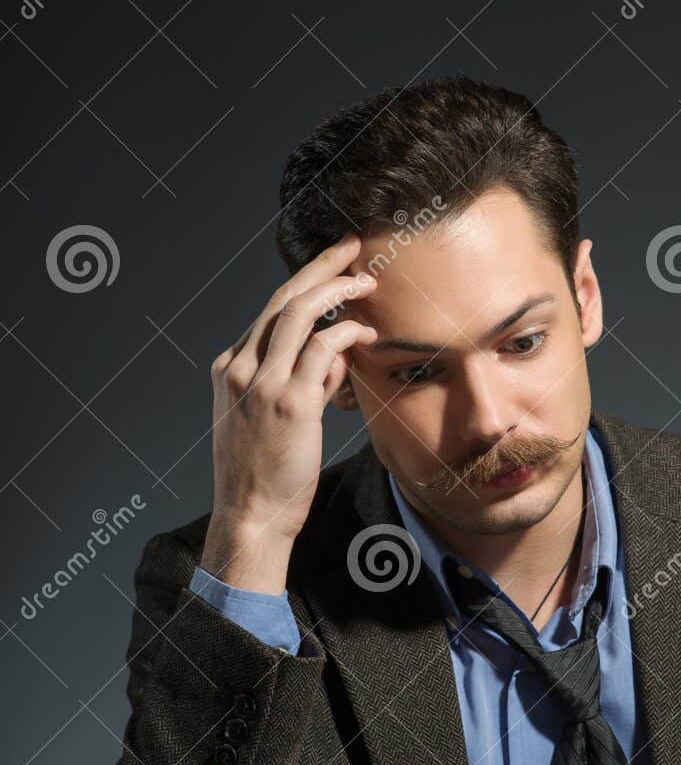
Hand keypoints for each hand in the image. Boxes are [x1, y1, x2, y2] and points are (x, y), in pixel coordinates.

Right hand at [200, 233, 376, 591]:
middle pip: (281, 298)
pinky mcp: (290, 404)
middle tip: (350, 247)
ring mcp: (262, 384)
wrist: (250, 517)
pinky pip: (322, 350)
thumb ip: (299, 382)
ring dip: (336, 290)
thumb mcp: (268, 419)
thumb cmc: (264, 474)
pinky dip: (347, 335)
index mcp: (230, 369)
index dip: (304, 286)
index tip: (332, 269)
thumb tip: (335, 358)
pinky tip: (366, 336)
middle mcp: (240, 368)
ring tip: (366, 281)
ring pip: (298, 313)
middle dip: (319, 267)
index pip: (269, 312)